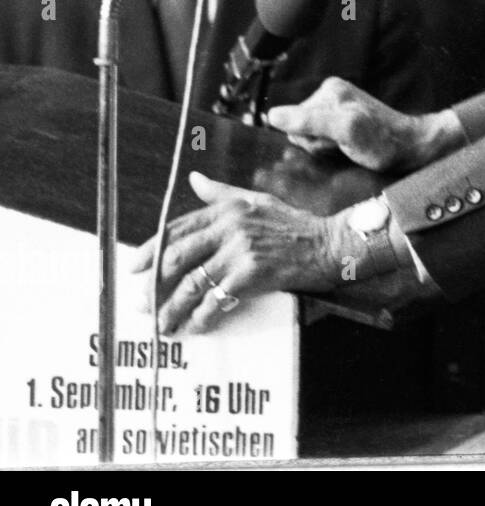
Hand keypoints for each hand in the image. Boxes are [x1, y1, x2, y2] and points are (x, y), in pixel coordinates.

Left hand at [130, 172, 358, 334]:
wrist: (329, 244)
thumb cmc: (295, 224)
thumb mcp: (257, 200)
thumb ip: (222, 193)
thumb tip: (194, 179)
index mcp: (226, 210)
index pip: (176, 229)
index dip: (150, 250)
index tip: (135, 268)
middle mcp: (229, 228)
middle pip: (176, 258)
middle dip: (154, 285)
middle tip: (143, 304)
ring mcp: (240, 251)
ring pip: (192, 283)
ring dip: (172, 307)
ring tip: (163, 324)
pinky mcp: (252, 274)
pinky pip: (216, 299)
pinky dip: (202, 317)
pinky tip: (196, 326)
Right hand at [266, 77, 449, 173]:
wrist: (410, 147)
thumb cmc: (382, 143)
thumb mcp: (345, 131)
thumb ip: (310, 121)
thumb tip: (273, 115)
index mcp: (329, 90)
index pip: (292, 120)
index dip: (309, 139)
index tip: (333, 141)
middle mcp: (331, 93)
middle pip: (300, 127)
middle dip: (317, 143)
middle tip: (343, 145)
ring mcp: (337, 106)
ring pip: (310, 135)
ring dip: (325, 146)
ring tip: (349, 146)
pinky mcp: (342, 118)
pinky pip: (321, 136)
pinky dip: (331, 146)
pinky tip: (349, 146)